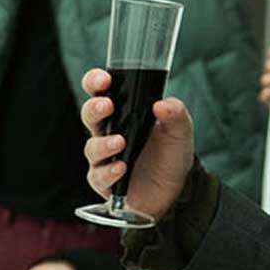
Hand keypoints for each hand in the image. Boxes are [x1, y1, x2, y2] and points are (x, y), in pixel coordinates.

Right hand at [80, 67, 194, 224]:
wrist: (175, 191)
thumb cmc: (171, 155)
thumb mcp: (180, 131)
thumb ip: (176, 113)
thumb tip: (161, 104)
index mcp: (122, 113)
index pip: (100, 91)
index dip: (95, 82)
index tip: (104, 79)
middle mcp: (109, 132)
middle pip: (89, 115)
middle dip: (94, 108)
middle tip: (106, 105)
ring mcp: (104, 157)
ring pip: (92, 147)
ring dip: (104, 143)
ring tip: (120, 142)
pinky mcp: (105, 181)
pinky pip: (99, 175)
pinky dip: (109, 171)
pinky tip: (122, 168)